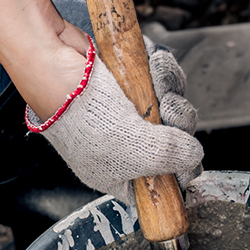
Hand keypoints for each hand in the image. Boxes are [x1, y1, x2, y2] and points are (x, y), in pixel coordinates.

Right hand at [25, 36, 202, 202]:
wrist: (54, 67)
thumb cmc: (85, 119)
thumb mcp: (137, 152)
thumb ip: (171, 157)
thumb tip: (194, 155)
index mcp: (119, 173)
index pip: (158, 182)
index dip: (179, 172)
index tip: (189, 158)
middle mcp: (123, 144)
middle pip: (171, 141)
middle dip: (178, 123)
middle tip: (168, 113)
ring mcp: (126, 110)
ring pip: (169, 107)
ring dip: (171, 93)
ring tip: (159, 87)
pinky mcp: (129, 79)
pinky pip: (160, 79)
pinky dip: (162, 71)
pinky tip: (154, 66)